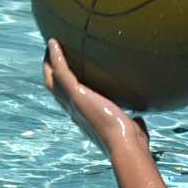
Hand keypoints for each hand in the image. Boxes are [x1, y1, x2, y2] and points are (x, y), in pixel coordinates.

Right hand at [42, 39, 147, 160]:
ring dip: (49, 62)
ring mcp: (72, 102)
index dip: (64, 87)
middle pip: (54, 88)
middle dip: (51, 72)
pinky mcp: (76, 94)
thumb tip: (138, 117)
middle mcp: (74, 110)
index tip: (65, 74)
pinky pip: (60, 71)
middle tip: (51, 55)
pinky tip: (54, 42)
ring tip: (50, 45)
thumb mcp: (130, 128)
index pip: (69, 100)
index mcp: (85, 116)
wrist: (125, 144)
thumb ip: (132, 121)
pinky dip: (56, 56)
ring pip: (51, 79)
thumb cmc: (130, 142)